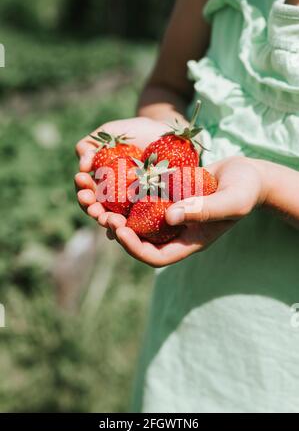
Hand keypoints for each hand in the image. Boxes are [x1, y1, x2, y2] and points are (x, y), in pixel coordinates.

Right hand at [74, 117, 169, 218]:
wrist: (165, 133)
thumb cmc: (134, 133)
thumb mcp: (108, 133)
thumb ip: (89, 145)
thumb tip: (83, 166)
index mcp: (101, 186)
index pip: (88, 195)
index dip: (83, 192)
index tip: (83, 183)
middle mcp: (115, 201)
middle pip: (99, 212)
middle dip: (93, 210)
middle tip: (93, 208)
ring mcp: (134, 208)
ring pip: (118, 222)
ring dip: (110, 223)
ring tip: (108, 220)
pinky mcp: (154, 210)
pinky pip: (143, 223)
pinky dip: (133, 228)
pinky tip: (128, 228)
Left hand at [104, 156, 268, 266]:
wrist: (246, 174)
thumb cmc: (245, 190)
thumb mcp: (232, 201)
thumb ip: (206, 209)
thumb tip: (170, 217)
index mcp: (189, 242)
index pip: (155, 256)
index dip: (134, 247)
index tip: (118, 229)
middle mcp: (175, 231)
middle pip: (139, 240)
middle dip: (117, 230)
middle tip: (101, 214)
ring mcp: (170, 213)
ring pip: (136, 221)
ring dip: (115, 212)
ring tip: (98, 198)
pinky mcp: (166, 196)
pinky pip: (141, 200)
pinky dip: (126, 194)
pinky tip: (114, 180)